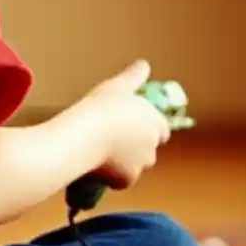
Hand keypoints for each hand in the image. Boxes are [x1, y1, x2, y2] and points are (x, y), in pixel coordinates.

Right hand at [78, 60, 170, 189]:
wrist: (83, 136)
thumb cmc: (100, 108)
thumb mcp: (117, 87)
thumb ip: (134, 77)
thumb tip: (144, 65)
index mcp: (155, 120)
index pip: (162, 130)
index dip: (147, 129)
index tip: (130, 127)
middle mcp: (153, 143)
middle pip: (150, 149)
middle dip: (137, 148)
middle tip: (113, 140)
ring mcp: (142, 162)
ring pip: (136, 166)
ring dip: (126, 163)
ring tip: (102, 153)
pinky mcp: (128, 179)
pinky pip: (122, 180)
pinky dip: (113, 177)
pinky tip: (98, 166)